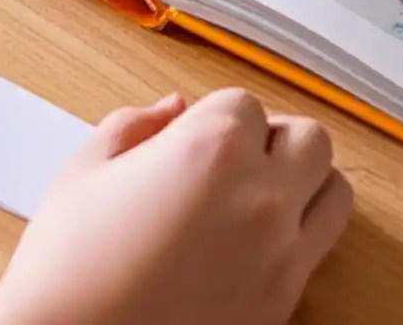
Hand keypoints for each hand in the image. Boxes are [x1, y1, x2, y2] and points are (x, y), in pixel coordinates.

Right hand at [0, 88, 351, 324]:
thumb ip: (135, 125)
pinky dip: (297, 236)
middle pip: (309, 137)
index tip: (190, 134)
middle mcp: (259, 195)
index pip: (244, 103)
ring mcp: (281, 251)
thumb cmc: (68, 268)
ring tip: (256, 195)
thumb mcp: (85, 171)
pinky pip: (319, 250)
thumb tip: (171, 109)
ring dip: (302, 183)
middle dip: (271, 139)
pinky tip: (251, 242)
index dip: (212, 115)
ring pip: (334, 191)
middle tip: (231, 157)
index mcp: (210, 148)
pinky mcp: (284, 300)